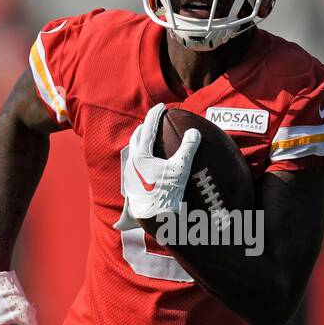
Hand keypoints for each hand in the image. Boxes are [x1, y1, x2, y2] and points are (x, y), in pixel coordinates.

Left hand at [113, 103, 199, 231]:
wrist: (155, 218)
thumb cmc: (167, 193)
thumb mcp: (180, 169)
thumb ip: (188, 149)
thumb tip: (194, 132)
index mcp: (141, 155)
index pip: (147, 128)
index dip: (155, 115)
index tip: (162, 106)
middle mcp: (131, 163)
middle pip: (136, 138)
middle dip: (145, 127)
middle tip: (154, 121)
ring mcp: (129, 175)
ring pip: (133, 152)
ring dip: (141, 143)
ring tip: (150, 140)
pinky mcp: (131, 186)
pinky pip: (134, 165)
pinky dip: (142, 158)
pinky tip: (149, 164)